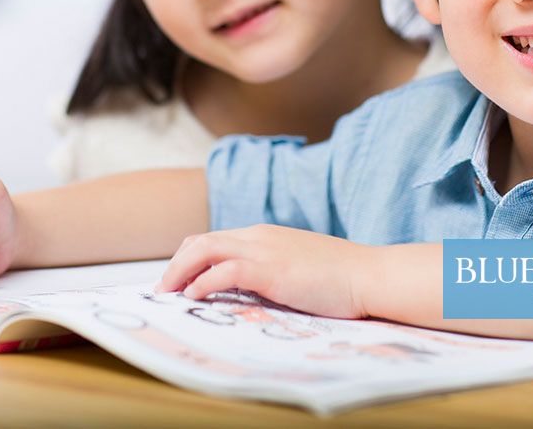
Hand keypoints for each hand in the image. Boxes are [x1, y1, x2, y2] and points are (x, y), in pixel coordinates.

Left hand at [156, 224, 373, 318]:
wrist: (370, 275)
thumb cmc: (341, 277)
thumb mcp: (298, 268)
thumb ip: (271, 272)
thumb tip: (250, 291)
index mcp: (264, 234)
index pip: (214, 239)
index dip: (189, 259)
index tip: (177, 281)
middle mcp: (258, 236)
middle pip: (200, 241)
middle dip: (175, 265)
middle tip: (163, 290)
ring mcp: (264, 249)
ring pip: (204, 249)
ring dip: (179, 272)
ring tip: (168, 294)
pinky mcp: (270, 269)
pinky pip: (223, 271)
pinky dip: (202, 282)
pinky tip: (194, 297)